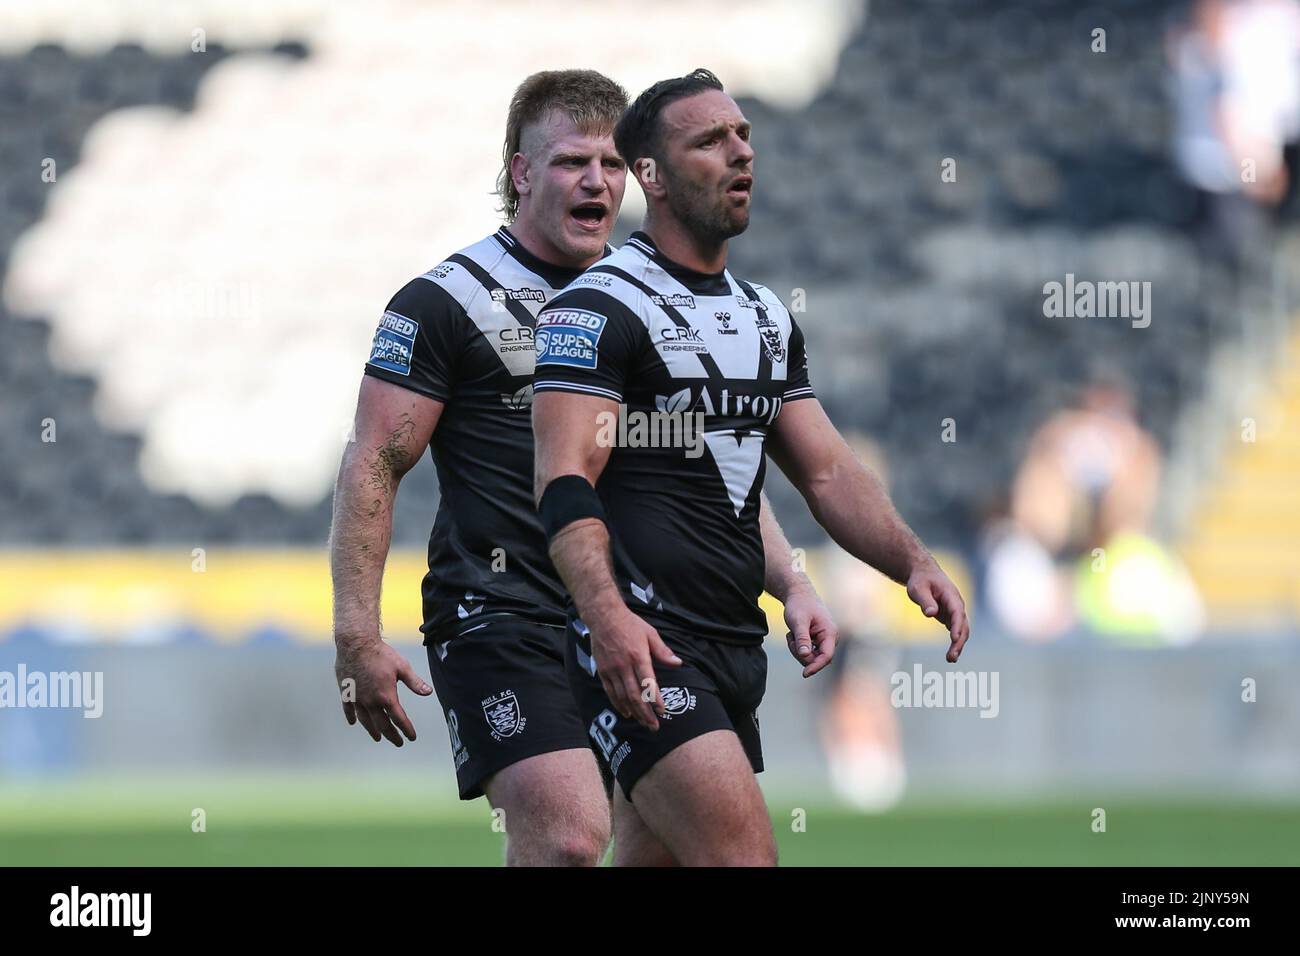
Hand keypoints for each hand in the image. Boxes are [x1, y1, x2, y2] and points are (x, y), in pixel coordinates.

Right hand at [334, 637, 432, 745]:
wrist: (356, 644)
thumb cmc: (381, 654)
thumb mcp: (402, 667)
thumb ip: (415, 682)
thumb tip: (428, 692)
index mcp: (386, 696)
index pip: (399, 718)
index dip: (406, 729)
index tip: (411, 737)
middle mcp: (371, 701)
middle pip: (382, 724)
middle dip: (391, 735)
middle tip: (398, 742)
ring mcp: (357, 699)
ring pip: (365, 720)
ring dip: (372, 730)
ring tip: (378, 738)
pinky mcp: (346, 693)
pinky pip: (348, 709)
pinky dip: (351, 717)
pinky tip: (353, 722)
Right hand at [588, 607, 681, 730]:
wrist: (604, 617)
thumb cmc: (630, 624)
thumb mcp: (650, 634)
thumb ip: (663, 651)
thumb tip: (678, 663)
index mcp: (639, 657)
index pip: (648, 684)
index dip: (655, 700)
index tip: (662, 711)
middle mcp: (624, 666)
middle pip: (635, 695)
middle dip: (645, 713)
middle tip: (654, 726)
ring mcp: (612, 670)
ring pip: (623, 697)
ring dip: (633, 712)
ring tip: (643, 723)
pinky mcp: (603, 671)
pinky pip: (610, 692)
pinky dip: (618, 704)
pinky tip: (626, 712)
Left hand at [782, 579, 838, 677]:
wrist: (798, 595)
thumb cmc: (799, 605)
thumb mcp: (798, 621)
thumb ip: (802, 638)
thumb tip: (805, 656)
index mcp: (830, 632)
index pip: (827, 656)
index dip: (816, 666)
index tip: (804, 674)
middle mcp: (830, 638)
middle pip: (817, 658)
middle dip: (800, 653)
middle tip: (790, 638)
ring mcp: (824, 640)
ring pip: (810, 657)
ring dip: (797, 649)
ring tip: (791, 634)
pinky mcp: (817, 641)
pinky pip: (807, 652)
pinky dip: (797, 646)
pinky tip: (793, 634)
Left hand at [906, 560, 970, 662]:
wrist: (924, 574)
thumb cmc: (920, 580)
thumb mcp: (918, 588)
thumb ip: (925, 600)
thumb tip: (931, 613)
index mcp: (951, 596)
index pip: (957, 612)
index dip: (957, 626)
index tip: (954, 639)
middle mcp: (957, 605)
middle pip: (963, 625)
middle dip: (959, 641)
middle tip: (951, 657)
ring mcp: (955, 611)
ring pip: (962, 630)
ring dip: (958, 645)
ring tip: (951, 659)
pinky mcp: (950, 617)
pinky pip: (956, 631)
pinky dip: (955, 643)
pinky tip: (951, 655)